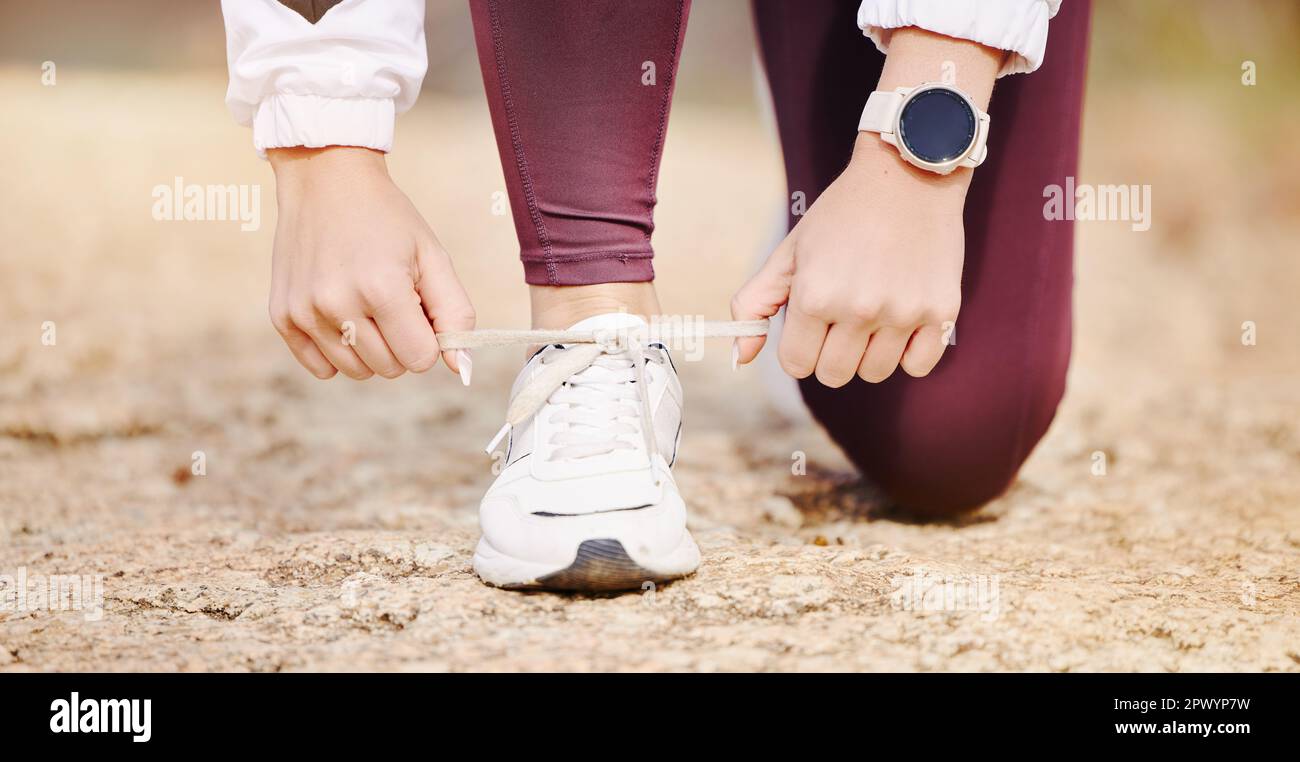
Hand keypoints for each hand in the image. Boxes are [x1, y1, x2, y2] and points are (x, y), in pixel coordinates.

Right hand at [266, 146, 474, 380]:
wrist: (325, 180)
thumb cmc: (388, 220)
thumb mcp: (433, 257)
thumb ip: (456, 314)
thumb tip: (463, 368)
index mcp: (381, 288)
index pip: (420, 359)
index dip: (428, 336)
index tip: (418, 305)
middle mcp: (337, 304)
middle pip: (390, 369)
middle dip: (401, 341)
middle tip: (391, 298)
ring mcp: (305, 312)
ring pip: (358, 372)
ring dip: (370, 348)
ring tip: (365, 302)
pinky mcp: (282, 316)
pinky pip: (322, 369)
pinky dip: (338, 351)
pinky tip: (341, 314)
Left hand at [731, 134, 964, 385]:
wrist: (906, 176)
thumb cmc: (841, 216)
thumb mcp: (790, 253)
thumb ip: (756, 304)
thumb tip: (741, 357)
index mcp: (814, 296)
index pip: (796, 364)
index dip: (799, 347)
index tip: (811, 324)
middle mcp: (858, 309)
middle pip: (834, 375)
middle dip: (829, 354)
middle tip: (840, 318)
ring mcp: (903, 312)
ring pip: (874, 373)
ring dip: (868, 353)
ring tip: (872, 313)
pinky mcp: (941, 310)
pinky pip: (918, 366)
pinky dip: (908, 353)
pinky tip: (901, 321)